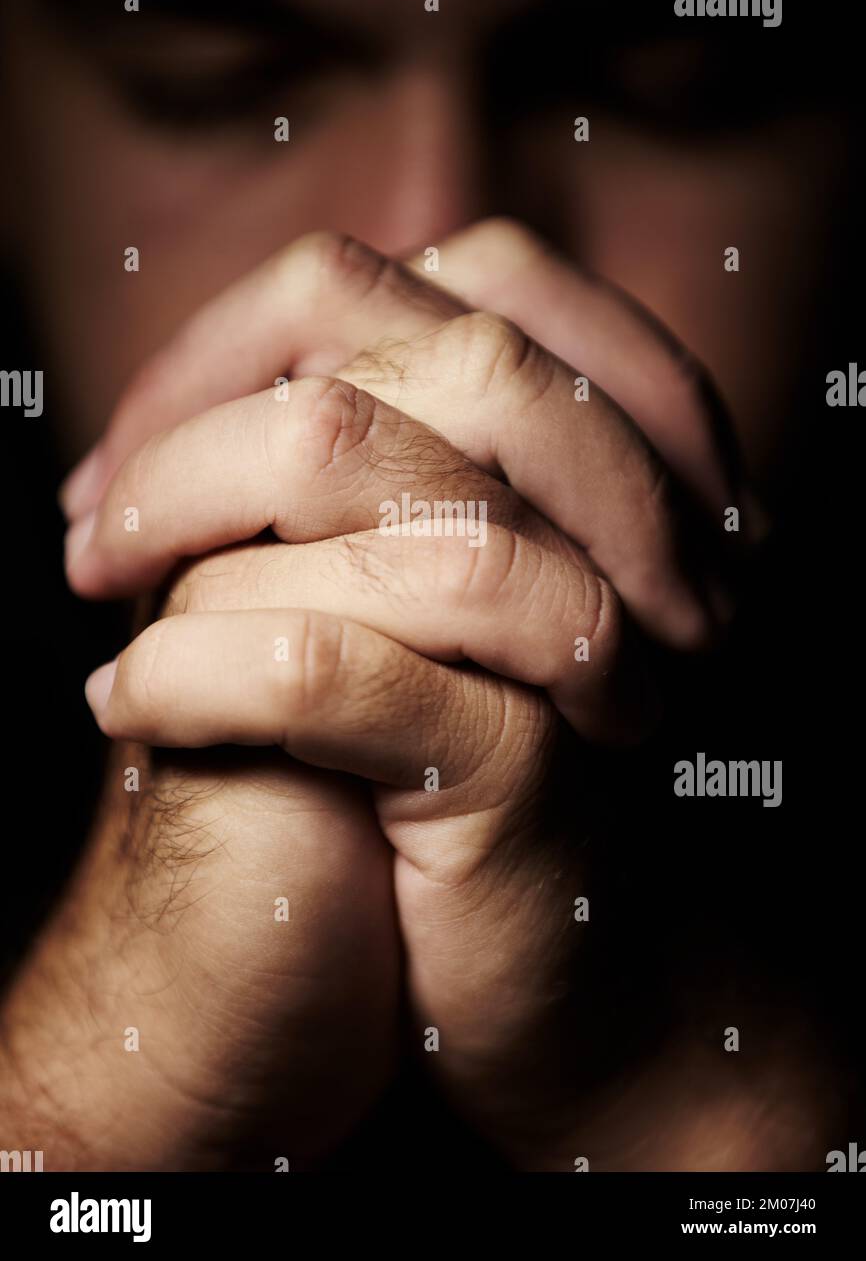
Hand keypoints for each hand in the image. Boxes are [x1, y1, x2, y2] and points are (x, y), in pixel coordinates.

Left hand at [54, 222, 768, 1168]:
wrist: (554, 980)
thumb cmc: (445, 776)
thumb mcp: (400, 596)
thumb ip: (352, 479)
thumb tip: (191, 396)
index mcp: (582, 454)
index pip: (427, 280)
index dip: (253, 332)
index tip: (132, 447)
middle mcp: (615, 520)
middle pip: (436, 352)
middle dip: (212, 425)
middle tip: (97, 530)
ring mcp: (594, 635)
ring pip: (390, 485)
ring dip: (192, 526)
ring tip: (106, 608)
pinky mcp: (543, 773)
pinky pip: (347, 662)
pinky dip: (203, 665)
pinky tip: (131, 705)